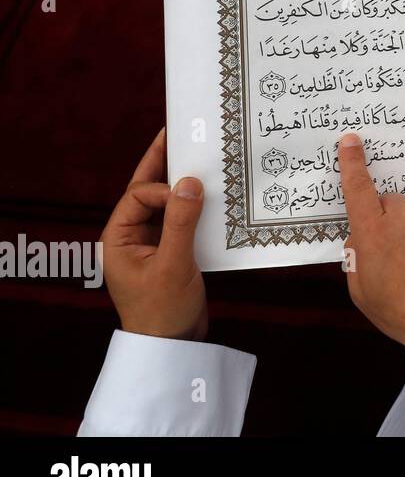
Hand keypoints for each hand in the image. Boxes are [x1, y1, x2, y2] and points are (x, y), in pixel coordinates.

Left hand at [102, 128, 207, 340]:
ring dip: (181, 182)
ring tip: (197, 154)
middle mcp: (132, 235)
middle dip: (162, 163)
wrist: (172, 345)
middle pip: (146, 190)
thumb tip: (189, 182)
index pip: (140, 196)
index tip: (191, 190)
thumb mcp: (173, 265)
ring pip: (165, 202)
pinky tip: (212, 195)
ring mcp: (151, 243)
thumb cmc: (162, 310)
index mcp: (119, 237)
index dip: (164, 188)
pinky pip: (181, 219)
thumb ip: (181, 222)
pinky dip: (195, 205)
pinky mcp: (171, 251)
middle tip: (177, 131)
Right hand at [338, 132, 404, 349]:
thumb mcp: (361, 290)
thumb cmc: (401, 311)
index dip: (352, 163)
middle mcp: (403, 215)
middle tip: (399, 250)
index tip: (351, 141)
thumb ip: (356, 255)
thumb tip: (361, 236)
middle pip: (390, 201)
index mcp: (373, 232)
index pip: (357, 188)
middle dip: (390, 219)